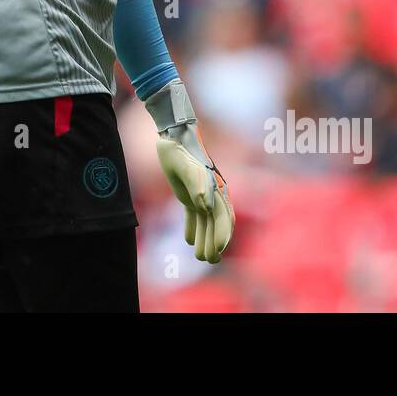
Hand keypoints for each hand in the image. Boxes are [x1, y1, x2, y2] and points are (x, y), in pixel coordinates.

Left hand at [145, 81, 234, 262]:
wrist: (173, 136)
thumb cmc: (180, 150)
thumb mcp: (186, 165)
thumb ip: (196, 183)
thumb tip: (205, 203)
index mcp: (216, 187)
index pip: (222, 215)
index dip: (222, 232)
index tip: (218, 248)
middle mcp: (212, 192)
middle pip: (216, 222)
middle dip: (214, 241)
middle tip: (209, 259)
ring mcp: (201, 194)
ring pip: (205, 221)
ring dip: (205, 238)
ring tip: (201, 257)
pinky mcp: (189, 194)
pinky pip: (193, 215)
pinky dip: (192, 227)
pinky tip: (189, 240)